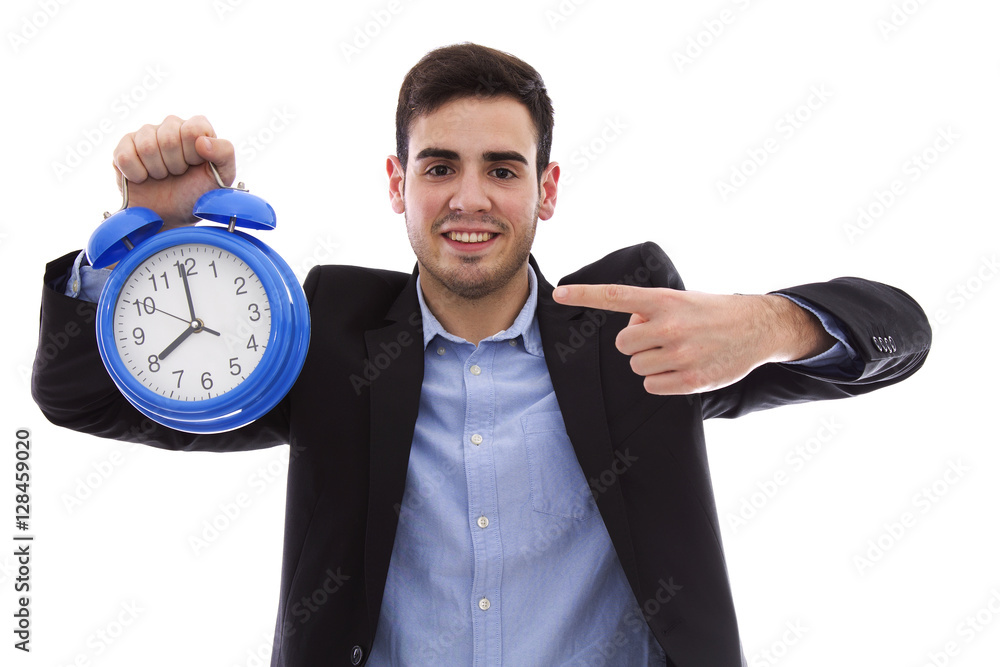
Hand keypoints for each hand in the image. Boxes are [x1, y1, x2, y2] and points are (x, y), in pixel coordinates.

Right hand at [112, 115, 235, 230]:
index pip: (192, 128)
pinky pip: (125, 156)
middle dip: (175, 164)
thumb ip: (225, 153)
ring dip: (157, 170)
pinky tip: (143, 178)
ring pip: (146, 146)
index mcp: (196, 128)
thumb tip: (202, 141)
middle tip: (178, 174)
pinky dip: (136, 174)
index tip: (194, 165)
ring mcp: (145, 134)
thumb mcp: (222, 176)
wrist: (172, 215)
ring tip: (163, 176)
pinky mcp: (124, 147)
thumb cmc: (198, 193)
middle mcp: (171, 125)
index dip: (193, 153)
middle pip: (168, 137)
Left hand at [552, 284, 834, 394]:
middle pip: (623, 343)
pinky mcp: (690, 380)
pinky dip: (661, 379)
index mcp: (665, 300)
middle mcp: (670, 326)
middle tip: (661, 336)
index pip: (616, 296)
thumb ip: (650, 310)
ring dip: (649, 360)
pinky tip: (682, 367)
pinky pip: (651, 385)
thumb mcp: (681, 299)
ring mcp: (681, 354)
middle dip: (636, 342)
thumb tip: (631, 324)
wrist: (757, 328)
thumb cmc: (711, 312)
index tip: (558, 294)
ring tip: (675, 350)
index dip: (585, 295)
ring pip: (636, 365)